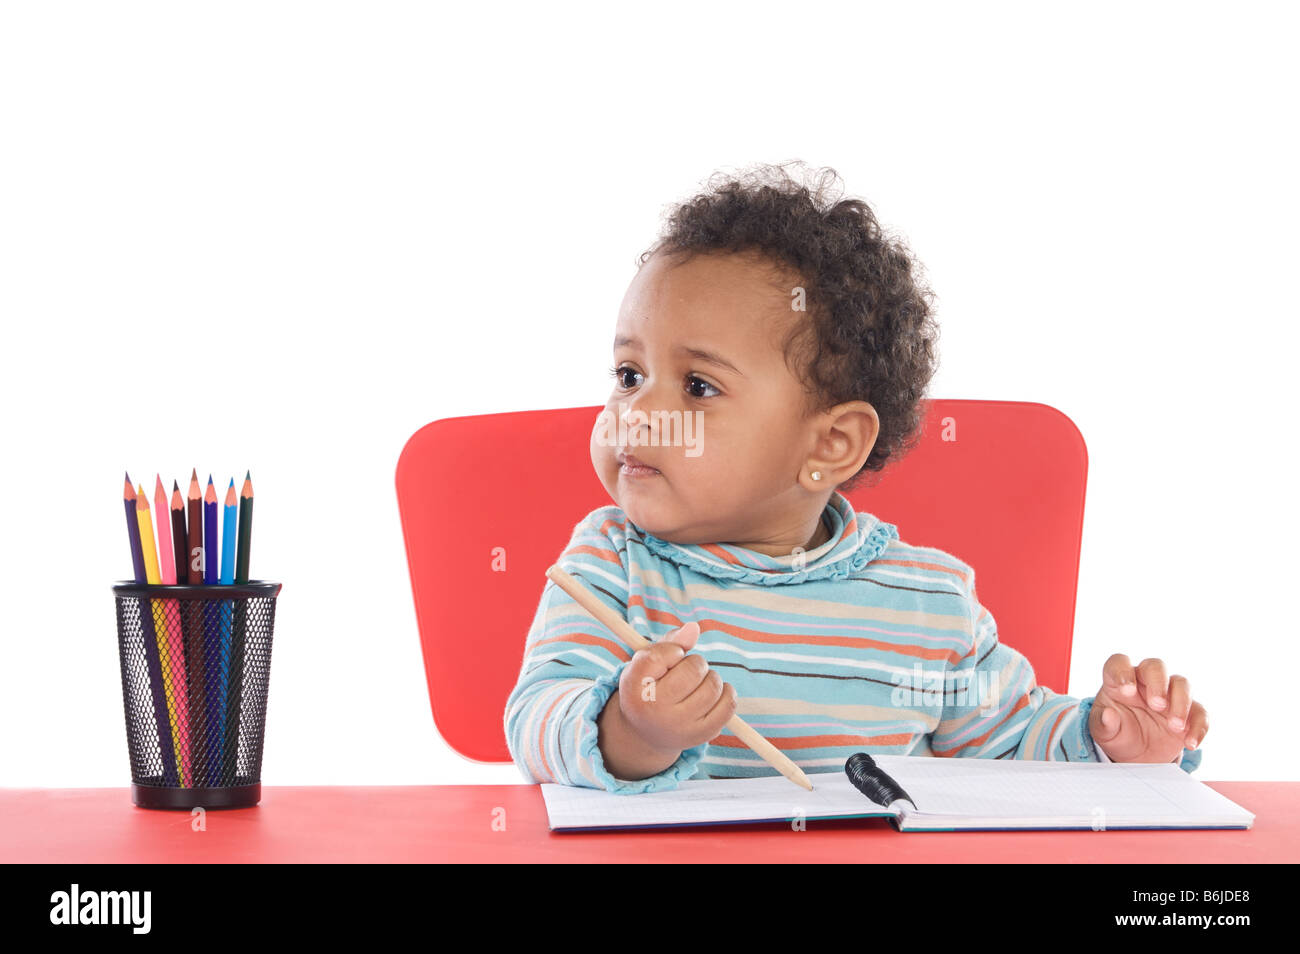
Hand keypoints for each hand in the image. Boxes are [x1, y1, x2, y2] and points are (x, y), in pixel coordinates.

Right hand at [616, 620, 737, 754]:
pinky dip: (726, 692)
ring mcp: (680, 726)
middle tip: (686, 671)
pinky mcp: (701, 735)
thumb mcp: (649, 663)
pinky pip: (728, 704)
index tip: (670, 659)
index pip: (662, 654)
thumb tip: (694, 628)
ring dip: (711, 677)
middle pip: (694, 669)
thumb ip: (670, 642)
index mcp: (635, 687)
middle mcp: (655, 710)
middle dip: (696, 662)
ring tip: (697, 684)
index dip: (673, 650)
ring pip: (713, 685)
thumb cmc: (650, 687)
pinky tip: (713, 693)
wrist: (647, 732)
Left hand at [1089, 654, 1207, 762]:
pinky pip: (1200, 712)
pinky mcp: (1188, 713)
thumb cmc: (1116, 732)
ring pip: (1182, 684)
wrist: (1135, 754)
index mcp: (1119, 680)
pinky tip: (1190, 742)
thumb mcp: (1103, 732)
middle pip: (1156, 666)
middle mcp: (1145, 682)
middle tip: (1157, 705)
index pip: (1119, 663)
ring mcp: (1169, 695)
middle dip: (1159, 684)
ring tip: (1175, 726)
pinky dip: (1198, 727)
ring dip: (1181, 703)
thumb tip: (1108, 715)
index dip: (1122, 671)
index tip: (1126, 690)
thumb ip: (1103, 723)